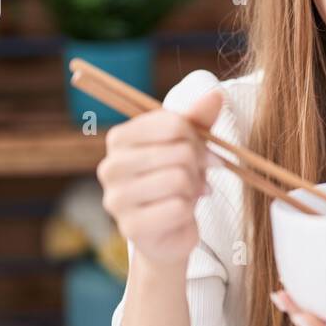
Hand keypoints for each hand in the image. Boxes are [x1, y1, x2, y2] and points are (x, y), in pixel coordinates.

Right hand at [96, 88, 223, 264]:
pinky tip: (181, 214)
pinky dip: (189, 211)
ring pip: (179, 179)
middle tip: (197, 178)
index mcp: (119, 138)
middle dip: (198, 166)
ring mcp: (116, 198)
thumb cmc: (176, 183)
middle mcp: (110, 166)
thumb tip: (215, 94)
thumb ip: (198, 120)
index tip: (202, 152)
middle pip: (179, 151)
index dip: (197, 137)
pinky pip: (177, 208)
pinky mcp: (130, 227)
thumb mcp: (188, 147)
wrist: (169, 232)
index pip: (172, 123)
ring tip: (187, 195)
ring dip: (193, 190)